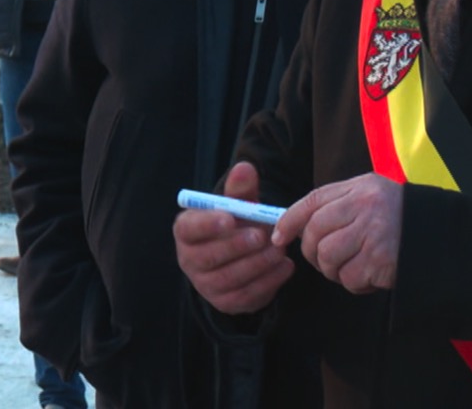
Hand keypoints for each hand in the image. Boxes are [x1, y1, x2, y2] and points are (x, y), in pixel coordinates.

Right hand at [174, 162, 294, 313]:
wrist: (244, 256)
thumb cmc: (238, 225)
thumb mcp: (239, 206)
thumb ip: (241, 189)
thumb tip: (245, 168)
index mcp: (186, 231)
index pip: (188, 229)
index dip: (207, 224)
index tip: (230, 218)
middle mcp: (189, 260)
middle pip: (208, 257)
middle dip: (237, 246)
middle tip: (262, 235)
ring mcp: (206, 285)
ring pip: (229, 278)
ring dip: (257, 264)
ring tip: (279, 250)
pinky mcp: (226, 303)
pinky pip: (245, 296)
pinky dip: (268, 282)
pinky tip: (285, 266)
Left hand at [272, 172, 401, 293]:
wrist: (444, 238)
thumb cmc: (401, 219)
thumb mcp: (373, 197)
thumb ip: (339, 205)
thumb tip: (297, 225)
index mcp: (361, 188)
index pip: (313, 201)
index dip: (290, 220)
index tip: (278, 237)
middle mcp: (366, 207)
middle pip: (315, 233)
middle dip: (312, 252)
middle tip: (323, 259)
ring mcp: (373, 234)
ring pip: (327, 257)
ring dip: (333, 270)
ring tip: (351, 267)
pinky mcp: (381, 261)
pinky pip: (349, 278)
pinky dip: (354, 283)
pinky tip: (370, 277)